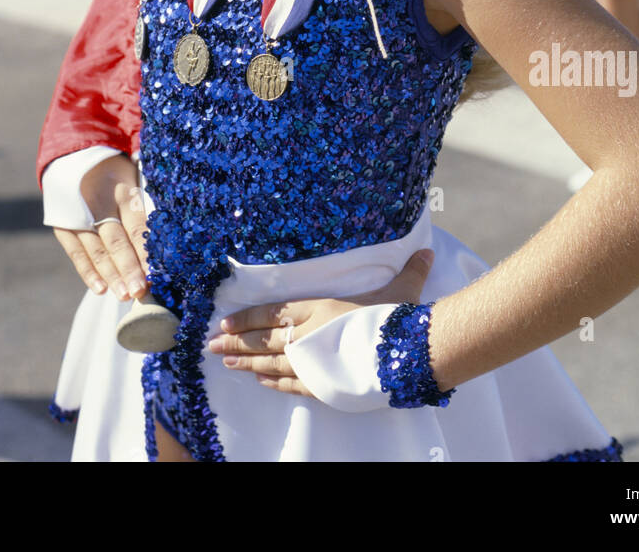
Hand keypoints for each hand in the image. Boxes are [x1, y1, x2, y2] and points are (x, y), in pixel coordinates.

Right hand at [52, 154, 150, 302]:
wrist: (72, 154)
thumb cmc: (115, 169)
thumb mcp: (135, 174)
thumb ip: (148, 200)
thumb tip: (171, 234)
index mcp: (122, 187)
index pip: (137, 224)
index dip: (146, 250)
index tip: (158, 272)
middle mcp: (99, 202)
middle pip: (116, 240)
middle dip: (130, 267)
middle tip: (141, 291)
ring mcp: (78, 215)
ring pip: (96, 250)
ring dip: (111, 275)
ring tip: (125, 295)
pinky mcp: (63, 225)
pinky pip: (76, 253)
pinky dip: (88, 271)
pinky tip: (100, 288)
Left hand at [207, 248, 434, 397]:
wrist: (408, 353)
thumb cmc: (399, 317)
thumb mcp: (402, 288)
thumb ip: (409, 271)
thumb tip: (427, 251)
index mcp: (319, 308)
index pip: (272, 312)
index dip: (247, 318)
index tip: (226, 322)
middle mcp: (309, 335)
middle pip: (263, 339)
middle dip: (235, 342)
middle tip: (210, 347)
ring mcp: (313, 363)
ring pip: (270, 363)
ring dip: (245, 364)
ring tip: (225, 364)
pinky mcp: (323, 386)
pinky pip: (291, 385)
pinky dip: (273, 383)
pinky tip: (260, 382)